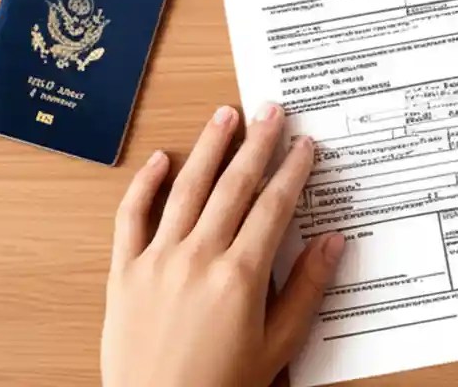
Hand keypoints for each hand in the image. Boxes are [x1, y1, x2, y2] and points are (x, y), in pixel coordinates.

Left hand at [101, 104, 344, 386]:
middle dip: (258, 143)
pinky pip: (132, 216)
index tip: (305, 146)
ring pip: (188, 188)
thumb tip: (333, 242)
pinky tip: (163, 159)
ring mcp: (158, 261)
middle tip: (272, 111)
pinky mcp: (124, 272)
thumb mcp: (277, 345)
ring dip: (210, 146)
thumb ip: (305, 289)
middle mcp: (198, 258)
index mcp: (240, 276)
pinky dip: (146, 184)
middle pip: (235, 185)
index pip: (274, 206)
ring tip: (225, 115)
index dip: (292, 170)